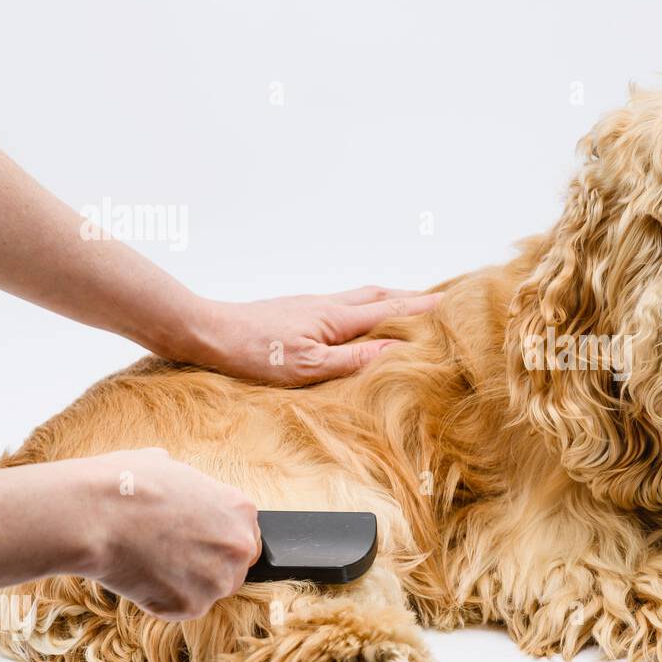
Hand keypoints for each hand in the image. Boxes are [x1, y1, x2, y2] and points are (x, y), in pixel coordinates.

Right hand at [75, 449, 259, 620]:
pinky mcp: (192, 606)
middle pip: (233, 568)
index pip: (242, 535)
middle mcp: (239, 545)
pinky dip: (158, 600)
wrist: (95, 514)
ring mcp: (218, 579)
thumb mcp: (166, 465)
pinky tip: (138, 577)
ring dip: (182, 584)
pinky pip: (178, 609)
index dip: (215, 541)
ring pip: (207, 591)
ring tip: (148, 563)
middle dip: (206, 566)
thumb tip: (177, 481)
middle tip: (170, 558)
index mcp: (240, 509)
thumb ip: (187, 482)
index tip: (193, 542)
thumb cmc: (125, 485)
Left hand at [181, 287, 441, 385]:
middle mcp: (328, 305)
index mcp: (336, 318)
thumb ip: (353, 359)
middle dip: (413, 297)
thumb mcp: (307, 366)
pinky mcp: (298, 312)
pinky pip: (345, 304)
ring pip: (362, 297)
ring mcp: (312, 306)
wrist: (207, 332)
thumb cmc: (252, 353)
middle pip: (381, 295)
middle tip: (441, 299)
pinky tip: (360, 317)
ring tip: (410, 303)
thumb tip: (395, 349)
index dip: (423, 308)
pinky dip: (367, 305)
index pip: (391, 310)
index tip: (453, 304)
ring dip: (390, 298)